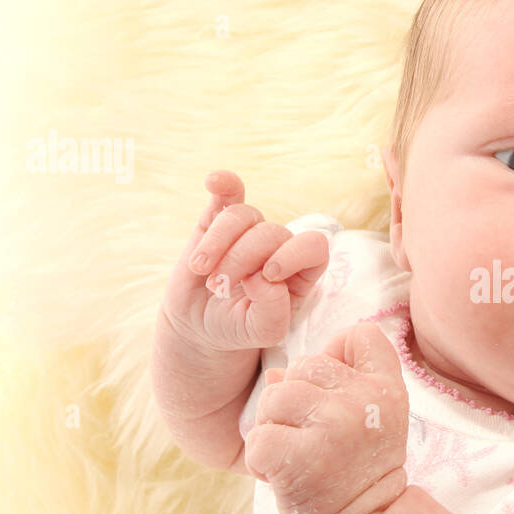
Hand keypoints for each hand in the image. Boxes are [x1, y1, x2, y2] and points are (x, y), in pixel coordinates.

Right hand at [161, 170, 330, 352]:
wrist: (200, 325)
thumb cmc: (239, 329)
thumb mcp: (262, 332)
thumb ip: (273, 312)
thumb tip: (261, 276)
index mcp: (300, 272)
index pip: (313, 247)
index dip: (293, 254)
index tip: (268, 274)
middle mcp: (279, 246)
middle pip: (270, 232)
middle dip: (242, 259)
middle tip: (219, 287)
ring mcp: (248, 232)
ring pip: (243, 216)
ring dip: (218, 242)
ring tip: (202, 270)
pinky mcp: (217, 222)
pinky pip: (227, 194)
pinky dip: (224, 184)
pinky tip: (214, 181)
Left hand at [244, 322, 410, 513]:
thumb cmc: (358, 471)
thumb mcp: (366, 420)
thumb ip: (332, 387)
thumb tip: (274, 375)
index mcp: (386, 388)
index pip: (360, 335)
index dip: (336, 356)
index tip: (336, 394)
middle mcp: (364, 401)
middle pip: (303, 365)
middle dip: (294, 401)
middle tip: (310, 439)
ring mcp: (333, 427)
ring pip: (274, 396)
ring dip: (272, 428)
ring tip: (293, 457)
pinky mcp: (300, 457)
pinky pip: (257, 437)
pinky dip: (259, 460)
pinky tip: (278, 475)